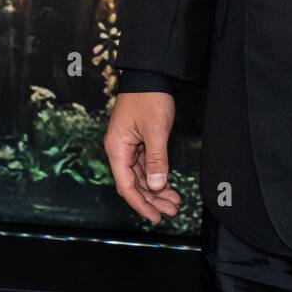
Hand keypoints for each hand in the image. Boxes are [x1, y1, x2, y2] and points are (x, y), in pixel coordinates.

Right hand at [104, 92, 180, 224]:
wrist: (150, 74)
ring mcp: (128, 145)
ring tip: (174, 201)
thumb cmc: (149, 98)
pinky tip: (168, 184)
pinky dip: (156, 175)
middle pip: (134, 183)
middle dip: (152, 199)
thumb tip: (155, 186)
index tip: (156, 217)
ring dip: (156, 189)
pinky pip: (145, 164)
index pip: (127, 186)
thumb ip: (156, 160)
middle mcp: (119, 149)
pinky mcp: (137, 140)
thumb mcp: (155, 130)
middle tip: (172, 211)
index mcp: (117, 149)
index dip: (141, 204)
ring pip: (140, 175)